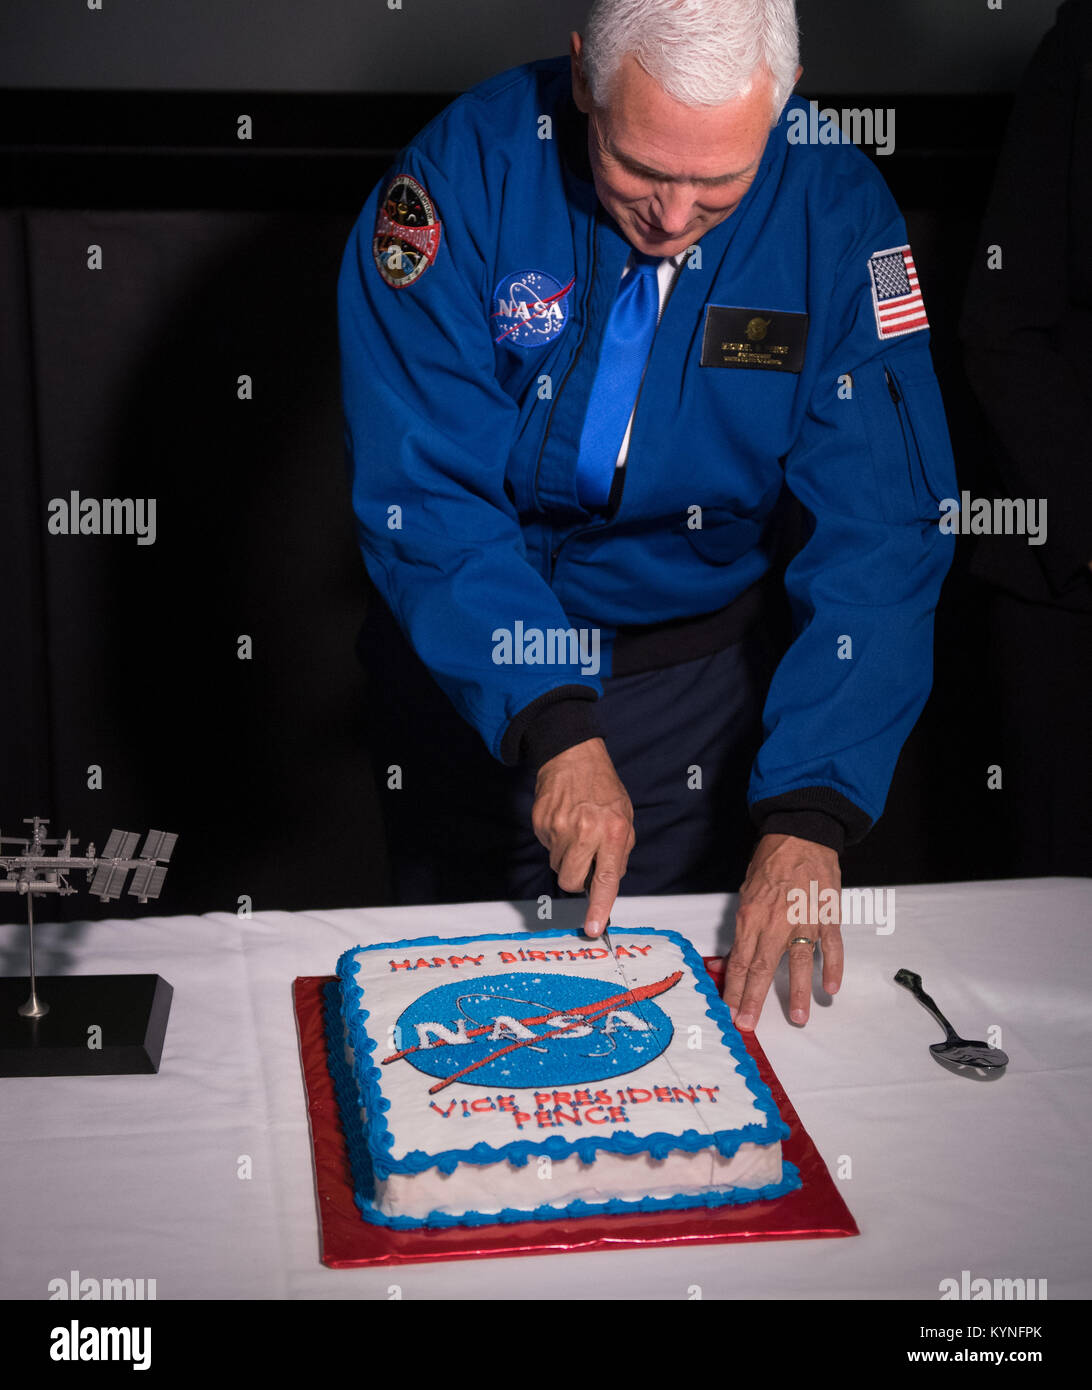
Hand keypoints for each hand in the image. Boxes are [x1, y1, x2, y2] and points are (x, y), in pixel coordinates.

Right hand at [532, 737, 634, 937]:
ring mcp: (561, 828)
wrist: (573, 757)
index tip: (593, 928)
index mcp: (615, 832)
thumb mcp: (625, 818)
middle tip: (582, 859)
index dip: (600, 908)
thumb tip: (607, 883)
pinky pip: (546, 848)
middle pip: (571, 882)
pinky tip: (563, 821)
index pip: (607, 880)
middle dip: (575, 879)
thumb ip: (619, 853)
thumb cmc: (603, 789)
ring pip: (558, 866)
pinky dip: (554, 840)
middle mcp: (588, 832)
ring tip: (575, 831)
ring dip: (566, 857)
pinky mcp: (541, 823)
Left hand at [722, 833, 842, 1029]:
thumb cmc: (771, 862)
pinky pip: (832, 945)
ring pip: (799, 961)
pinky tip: (831, 987)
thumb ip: (744, 927)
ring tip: (798, 1018)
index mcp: (751, 915)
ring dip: (798, 992)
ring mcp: (804, 919)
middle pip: (761, 967)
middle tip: (750, 1024)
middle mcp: (775, 921)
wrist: (801, 834)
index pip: (739, 960)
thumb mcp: (746, 892)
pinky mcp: (827, 914)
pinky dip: (833, 967)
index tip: (730, 1011)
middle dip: (754, 999)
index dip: (734, 988)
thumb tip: (735, 959)